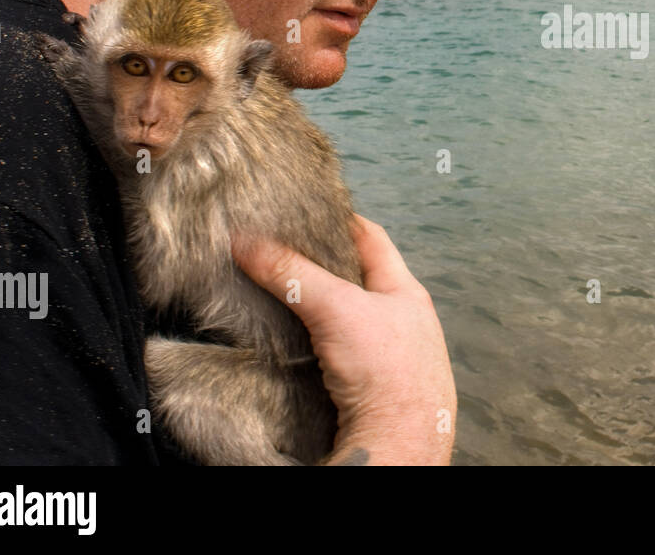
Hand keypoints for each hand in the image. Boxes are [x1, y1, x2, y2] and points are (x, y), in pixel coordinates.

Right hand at [233, 213, 455, 464]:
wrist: (399, 443)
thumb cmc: (390, 374)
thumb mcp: (337, 308)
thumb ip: (294, 274)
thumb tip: (249, 243)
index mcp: (405, 292)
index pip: (370, 239)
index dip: (339, 220)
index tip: (307, 211)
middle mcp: (400, 321)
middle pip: (353, 280)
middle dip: (318, 267)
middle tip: (279, 254)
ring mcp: (385, 356)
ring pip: (342, 320)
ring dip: (312, 310)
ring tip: (275, 296)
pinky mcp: (367, 388)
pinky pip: (335, 356)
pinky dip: (312, 347)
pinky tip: (291, 346)